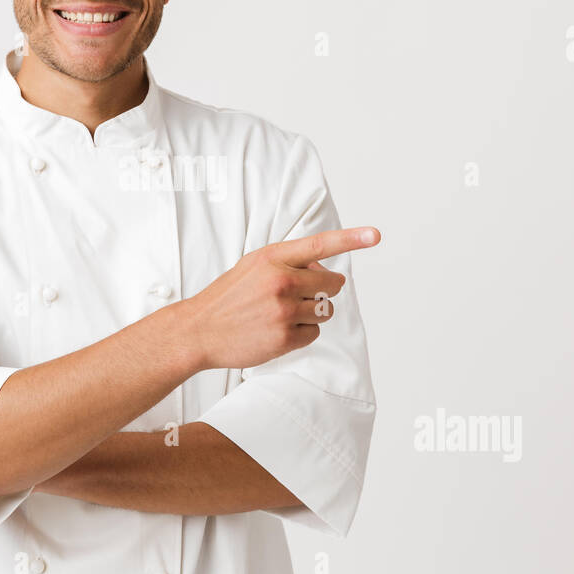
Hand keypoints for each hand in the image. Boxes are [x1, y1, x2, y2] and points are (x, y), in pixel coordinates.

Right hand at [182, 226, 380, 370]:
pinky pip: (314, 333)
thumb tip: (323, 269)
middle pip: (331, 284)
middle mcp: (280, 281)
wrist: (198, 330)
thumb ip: (287, 262)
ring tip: (281, 314)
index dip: (350, 238)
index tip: (375, 235)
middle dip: (323, 290)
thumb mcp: (252, 266)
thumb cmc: (228, 297)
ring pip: (326, 310)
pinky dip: (301, 333)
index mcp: (272, 258)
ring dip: (311, 313)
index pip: (318, 244)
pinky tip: (277, 330)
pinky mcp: (284, 338)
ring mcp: (283, 311)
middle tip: (297, 295)